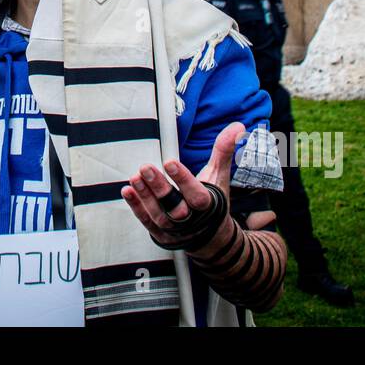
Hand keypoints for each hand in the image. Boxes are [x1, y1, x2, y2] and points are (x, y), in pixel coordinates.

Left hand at [119, 123, 275, 247]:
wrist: (211, 238)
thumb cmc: (212, 201)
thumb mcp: (219, 176)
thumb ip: (224, 151)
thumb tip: (237, 125)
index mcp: (208, 206)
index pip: (196, 195)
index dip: (183, 180)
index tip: (169, 162)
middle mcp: (191, 221)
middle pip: (175, 207)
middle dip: (160, 188)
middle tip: (145, 167)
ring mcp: (175, 230)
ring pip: (159, 215)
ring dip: (145, 197)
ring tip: (136, 177)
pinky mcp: (161, 235)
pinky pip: (147, 222)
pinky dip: (136, 207)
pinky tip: (128, 191)